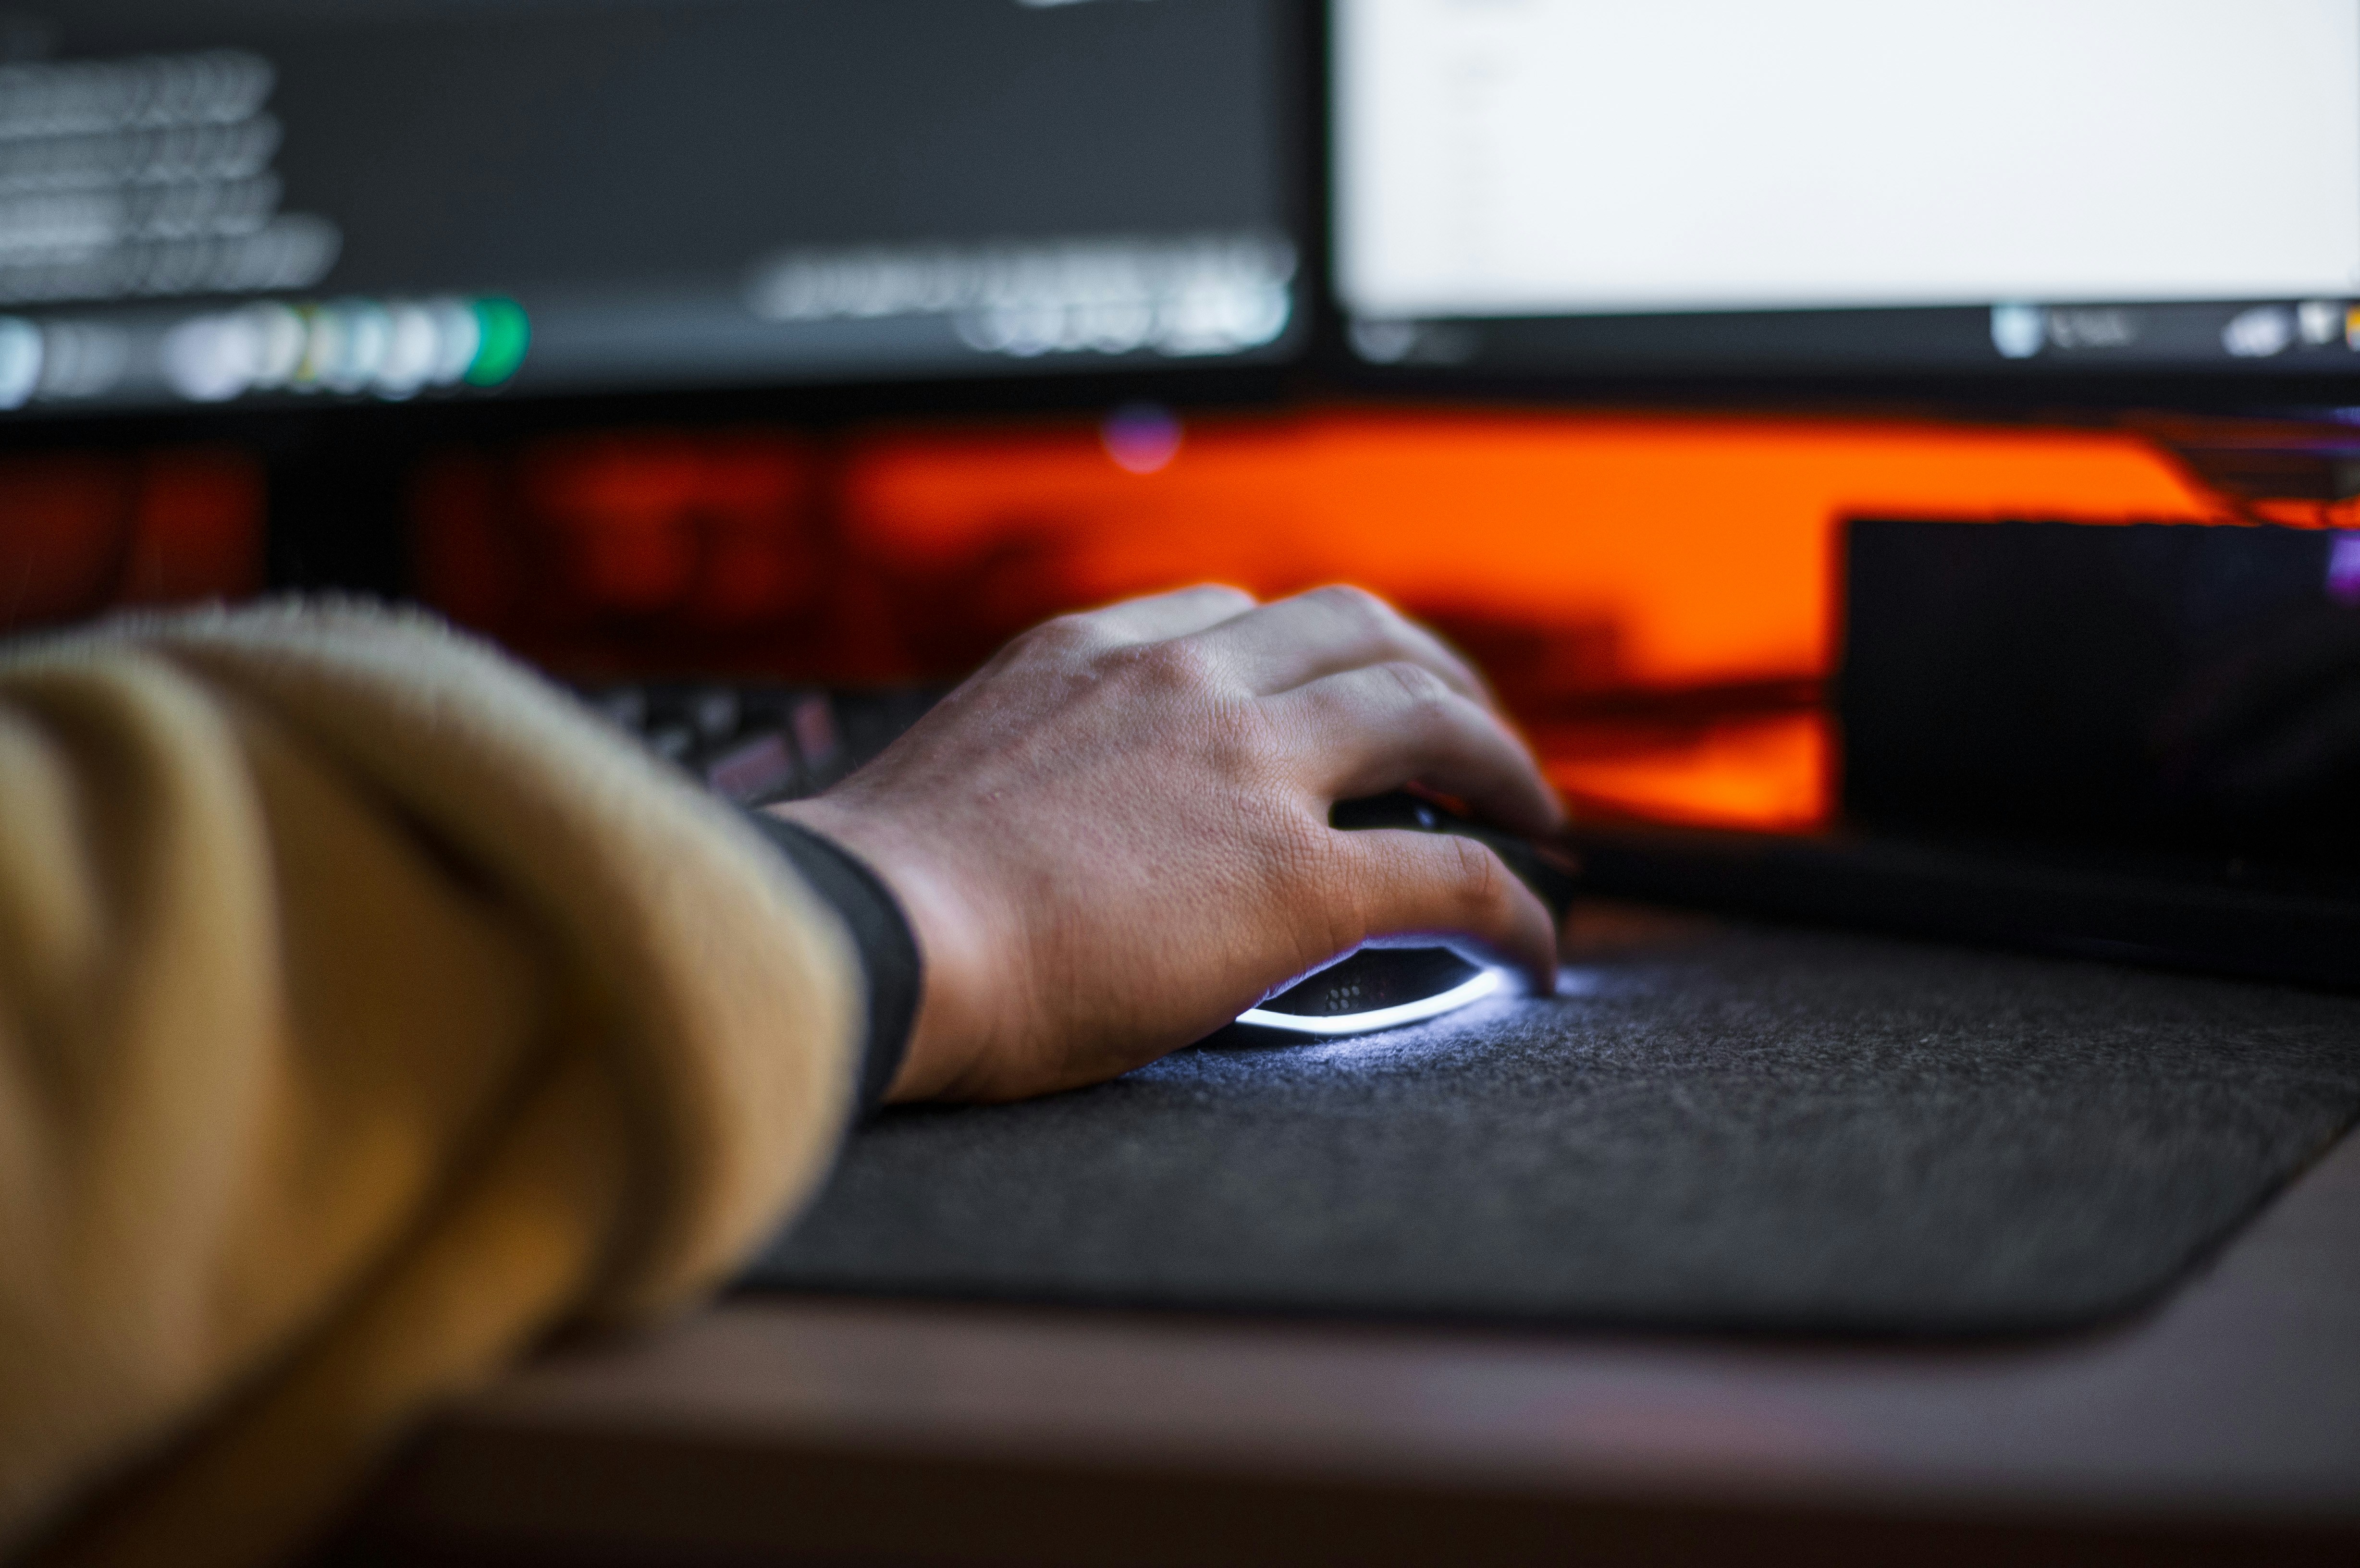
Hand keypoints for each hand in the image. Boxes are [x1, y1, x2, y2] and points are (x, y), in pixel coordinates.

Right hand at [769, 584, 1564, 1101]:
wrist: (869, 937)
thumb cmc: (886, 887)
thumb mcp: (966, 759)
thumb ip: (1041, 748)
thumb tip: (1064, 804)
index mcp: (1100, 653)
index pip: (1242, 616)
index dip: (1315, 654)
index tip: (1335, 692)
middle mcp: (1188, 683)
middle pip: (1360, 630)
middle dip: (1435, 673)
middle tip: (1469, 735)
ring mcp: (1251, 770)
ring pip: (1428, 712)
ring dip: (1497, 757)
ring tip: (1529, 812)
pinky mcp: (1298, 879)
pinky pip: (1454, 874)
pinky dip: (1512, 905)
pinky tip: (1529, 948)